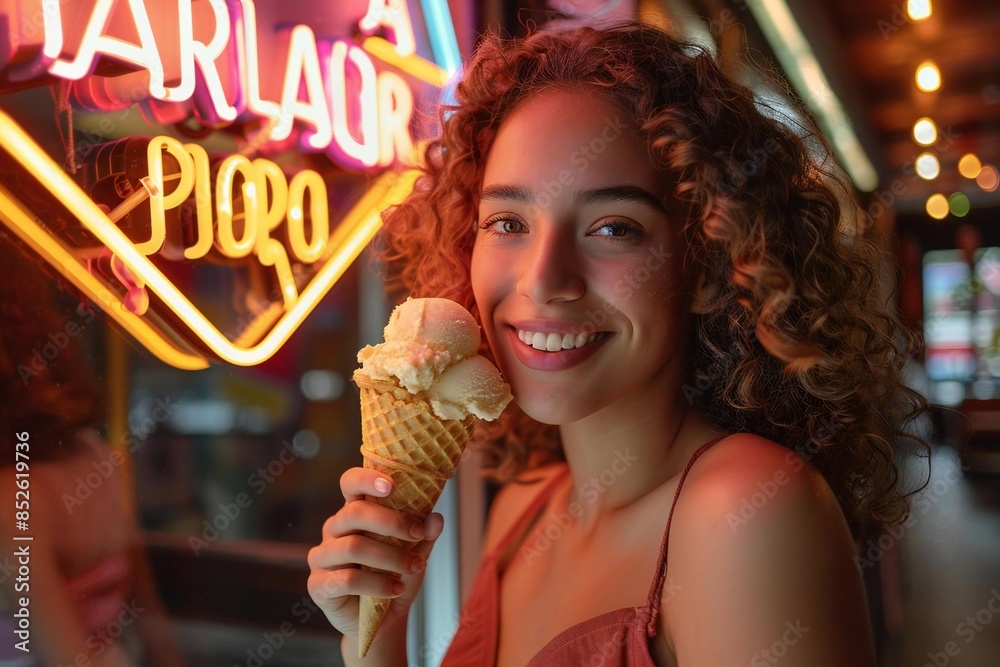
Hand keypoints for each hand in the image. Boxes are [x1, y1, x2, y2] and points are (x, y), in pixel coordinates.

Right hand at [307, 467, 443, 644]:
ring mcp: (322, 557)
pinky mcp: (318, 585)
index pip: (350, 483)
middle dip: (391, 522)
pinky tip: (395, 590)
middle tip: (417, 534)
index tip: (392, 485)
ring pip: (352, 547)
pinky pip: (346, 579)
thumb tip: (435, 518)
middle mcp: (334, 529)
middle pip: (354, 513)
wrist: (383, 620)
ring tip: (413, 568)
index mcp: (354, 512)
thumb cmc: (395, 577)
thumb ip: (424, 535)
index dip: (366, 479)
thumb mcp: (415, 554)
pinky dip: (377, 585)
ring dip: (390, 557)